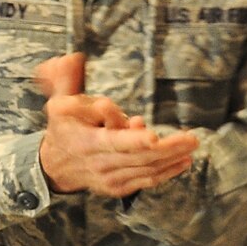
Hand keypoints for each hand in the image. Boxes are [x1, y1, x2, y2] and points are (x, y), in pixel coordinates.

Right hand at [35, 52, 198, 197]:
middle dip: (166, 148)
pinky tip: (184, 161)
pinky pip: (146, 181)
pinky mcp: (118, 187)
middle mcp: (99, 163)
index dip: (133, 139)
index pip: (112, 141)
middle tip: (191, 138)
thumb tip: (71, 58)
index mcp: (86, 142)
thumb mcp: (60, 102)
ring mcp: (109, 178)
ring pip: (145, 169)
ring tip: (191, 145)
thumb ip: (66, 80)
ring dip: (171, 158)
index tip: (152, 135)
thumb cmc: (65, 127)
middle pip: (137, 156)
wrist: (55, 166)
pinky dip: (166, 172)